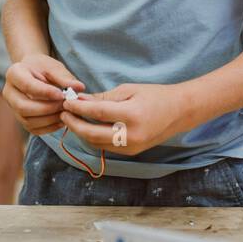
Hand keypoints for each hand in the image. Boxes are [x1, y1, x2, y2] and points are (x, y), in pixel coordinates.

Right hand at [3, 54, 84, 135]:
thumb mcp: (54, 67)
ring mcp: (13, 108)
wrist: (34, 73)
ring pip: (28, 120)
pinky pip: (33, 129)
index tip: (62, 94)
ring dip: (50, 119)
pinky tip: (62, 120)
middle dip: (47, 108)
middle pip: (24, 107)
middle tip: (65, 105)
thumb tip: (80, 88)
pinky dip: (49, 127)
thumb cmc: (44, 68)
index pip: (27, 86)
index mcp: (14, 74)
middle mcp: (8, 93)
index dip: (45, 92)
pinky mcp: (21, 119)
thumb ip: (65, 77)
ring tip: (66, 112)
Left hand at [59, 82, 184, 155]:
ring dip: (81, 133)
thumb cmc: (155, 95)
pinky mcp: (131, 152)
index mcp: (132, 115)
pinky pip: (106, 146)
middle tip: (63, 114)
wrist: (179, 112)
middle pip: (92, 134)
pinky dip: (93, 137)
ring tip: (72, 120)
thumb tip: (81, 100)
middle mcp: (131, 135)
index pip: (97, 113)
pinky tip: (87, 127)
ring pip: (96, 143)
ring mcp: (131, 147)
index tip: (67, 102)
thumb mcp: (129, 90)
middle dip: (74, 124)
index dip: (79, 108)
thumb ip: (104, 97)